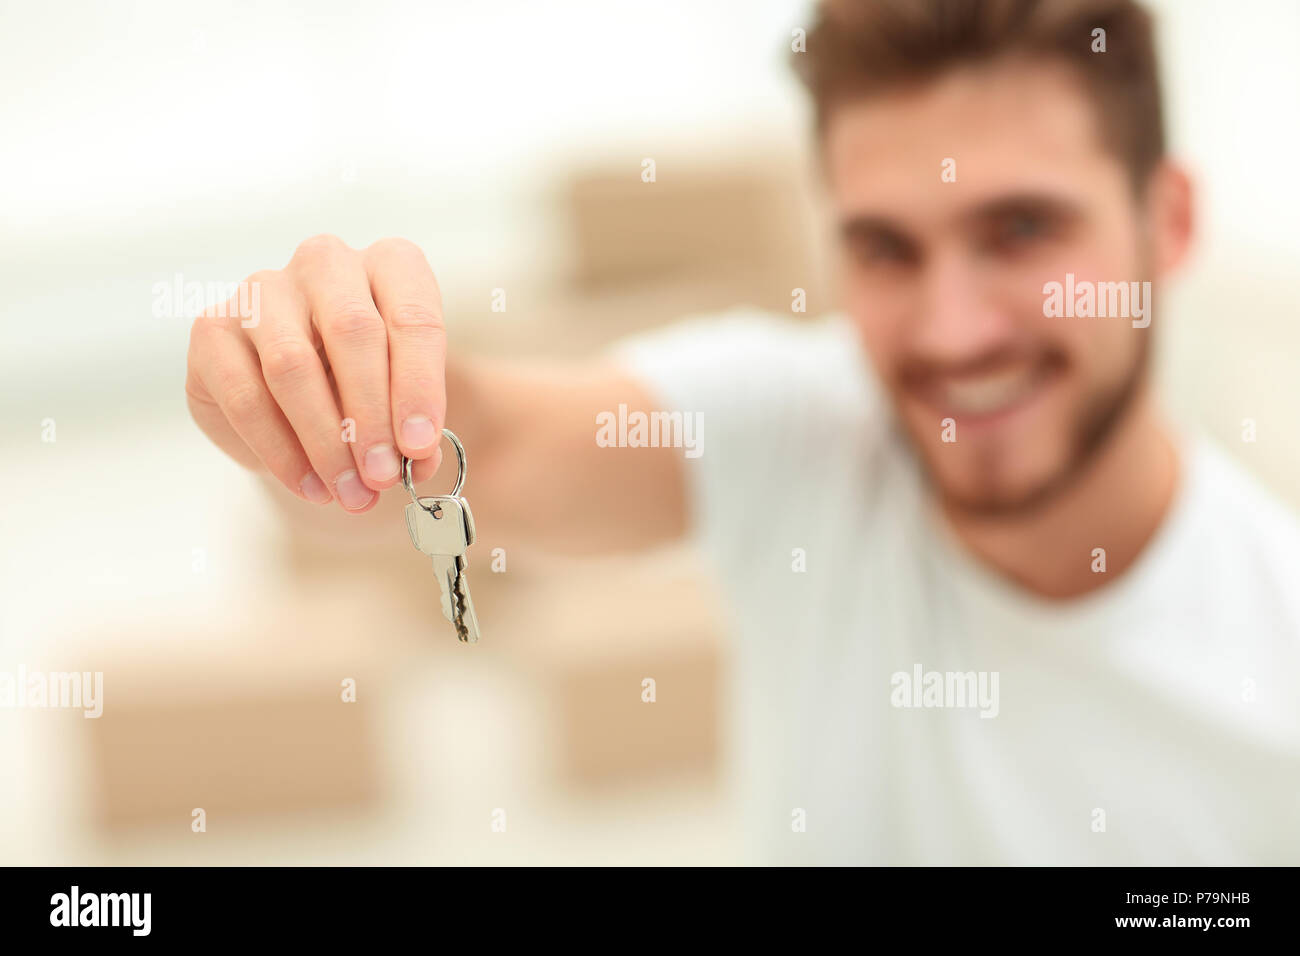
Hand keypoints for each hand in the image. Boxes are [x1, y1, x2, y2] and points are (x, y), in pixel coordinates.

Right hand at [186, 235, 445, 512]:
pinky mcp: (213, 328)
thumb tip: (416, 461)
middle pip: (352, 332)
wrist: (308, 395)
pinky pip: (246, 396)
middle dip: (370, 416)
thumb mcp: (404, 403)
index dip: (419, 387)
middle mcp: (327, 263)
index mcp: (391, 265)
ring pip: (292, 365)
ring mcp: (263, 290)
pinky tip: (310, 486)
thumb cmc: (370, 388)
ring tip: (351, 493)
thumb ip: (415, 428)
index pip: (413, 318)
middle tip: (382, 477)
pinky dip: (281, 452)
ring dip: (325, 441)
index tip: (419, 448)